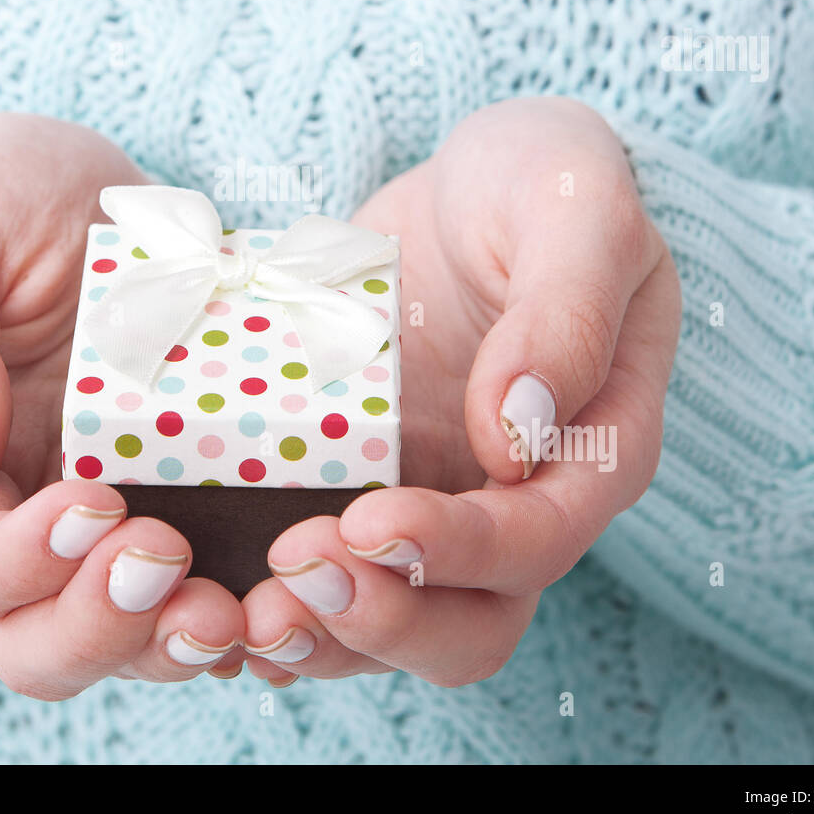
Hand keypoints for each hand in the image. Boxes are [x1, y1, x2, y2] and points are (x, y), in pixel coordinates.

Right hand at [0, 114, 242, 698]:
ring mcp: (113, 513)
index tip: (92, 503)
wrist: (90, 187)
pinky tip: (297, 567)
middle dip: (105, 628)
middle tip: (171, 566)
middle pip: (41, 638)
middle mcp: (25, 513)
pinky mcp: (190, 494)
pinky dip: (252, 597)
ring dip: (183, 637)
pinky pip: (216, 578)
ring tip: (246, 606)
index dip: (20, 565)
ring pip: (133, 633)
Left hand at [239, 98, 680, 686]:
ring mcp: (440, 500)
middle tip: (292, 571)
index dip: (461, 551)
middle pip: (472, 620)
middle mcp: (520, 497)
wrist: (468, 185)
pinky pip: (336, 572)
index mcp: (594, 443)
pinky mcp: (368, 484)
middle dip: (385, 618)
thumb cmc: (537, 181)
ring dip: (323, 632)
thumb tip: (522, 432)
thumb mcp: (572, 204)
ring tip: (243, 608)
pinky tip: (218, 589)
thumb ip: (566, 309)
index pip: (541, 535)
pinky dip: (282, 598)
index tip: (374, 522)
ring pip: (397, 617)